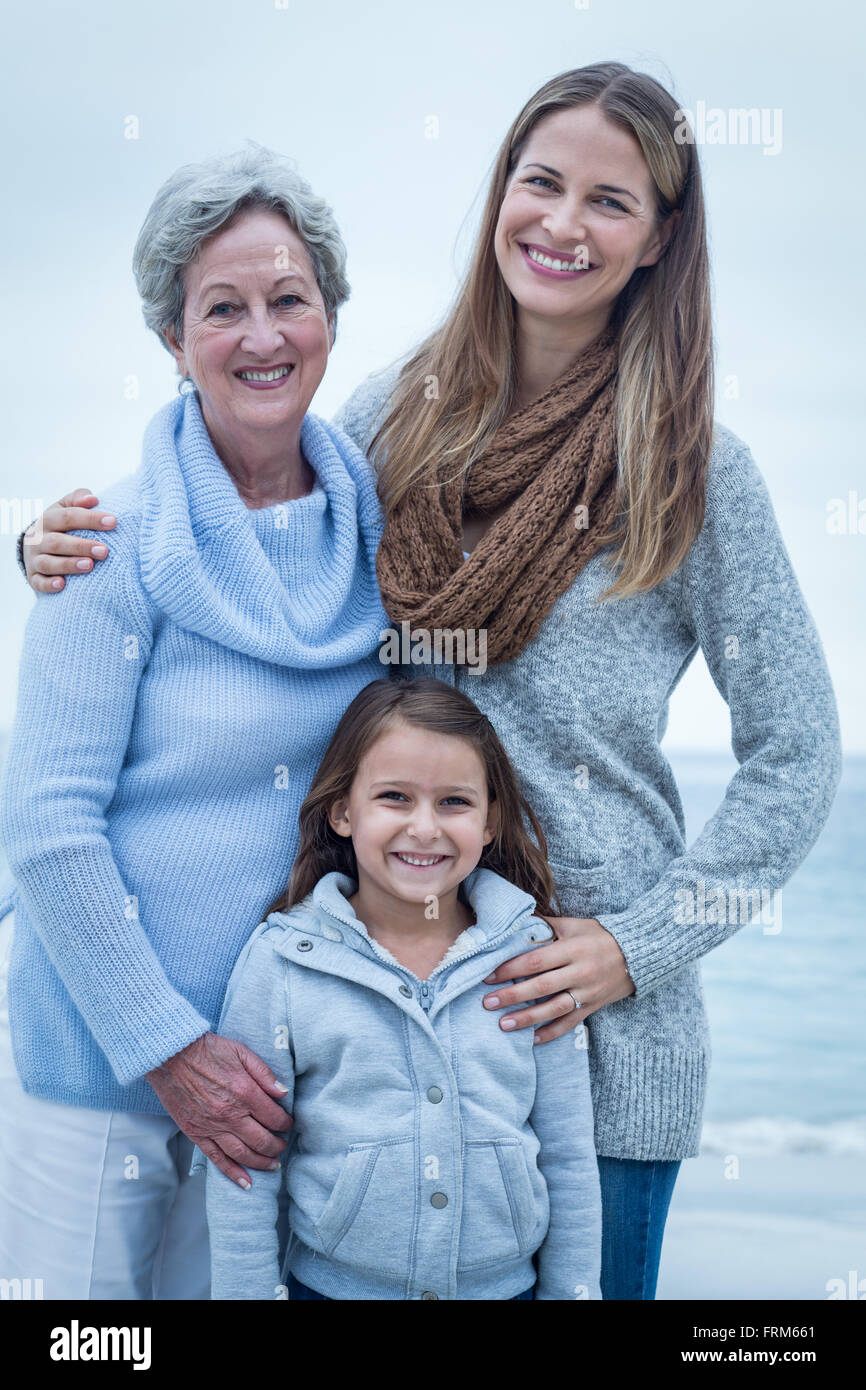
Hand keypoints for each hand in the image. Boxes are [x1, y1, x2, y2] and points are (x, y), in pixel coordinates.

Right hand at [22, 489, 115, 592]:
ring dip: (68, 565)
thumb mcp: (65, 508)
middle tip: (104, 551)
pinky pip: (38, 582)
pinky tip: (62, 584)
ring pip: (48, 563)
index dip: (91, 519)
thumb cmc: (60, 525)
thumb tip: (93, 499)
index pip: (68, 517)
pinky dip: (49, 584)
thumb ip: (78, 500)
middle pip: (57, 542)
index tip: (113, 522)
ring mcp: (34, 559)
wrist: (34, 544)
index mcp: (48, 519)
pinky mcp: (33, 577)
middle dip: (81, 546)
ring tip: (89, 565)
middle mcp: (38, 539)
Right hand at [145, 1032, 293, 1188]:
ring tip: (273, 1165)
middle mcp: (230, 1114)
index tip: (289, 1124)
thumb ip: (264, 1073)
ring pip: (243, 1154)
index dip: (286, 1123)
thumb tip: (283, 1093)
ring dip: (261, 1163)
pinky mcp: (197, 1134)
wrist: (170, 1056)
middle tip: (283, 1146)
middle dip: (277, 1146)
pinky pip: (217, 1159)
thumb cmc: (207, 1051)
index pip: (274, 1117)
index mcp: (244, 1092)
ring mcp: (212, 1127)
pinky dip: (233, 1173)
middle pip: (262, 1140)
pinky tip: (246, 1183)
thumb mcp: (241, 1052)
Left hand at [481, 915, 634, 1043]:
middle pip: (540, 986)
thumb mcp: (574, 924)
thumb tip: (515, 921)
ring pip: (553, 1009)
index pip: (535, 960)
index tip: (489, 976)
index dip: (510, 969)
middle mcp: (579, 972)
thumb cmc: (600, 935)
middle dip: (511, 996)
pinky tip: (532, 1039)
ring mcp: (587, 992)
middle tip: (487, 1003)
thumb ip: (546, 925)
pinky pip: (570, 1023)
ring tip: (503, 1025)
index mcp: (572, 949)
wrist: (639, 953)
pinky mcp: (593, 1006)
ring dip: (526, 1018)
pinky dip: (551, 1033)